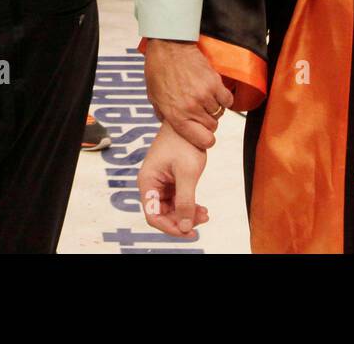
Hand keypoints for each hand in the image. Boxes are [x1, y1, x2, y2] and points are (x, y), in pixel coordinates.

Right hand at [137, 124, 208, 238]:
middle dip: (182, 220)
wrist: (190, 121)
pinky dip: (189, 205)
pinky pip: (177, 199)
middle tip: (203, 220)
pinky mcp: (170, 179)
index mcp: (148, 182)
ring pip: (171, 208)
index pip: (153, 216)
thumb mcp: (187, 174)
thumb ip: (185, 202)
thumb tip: (184, 227)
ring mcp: (161, 182)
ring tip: (205, 214)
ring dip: (187, 214)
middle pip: (162, 214)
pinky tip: (202, 208)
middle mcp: (151, 184)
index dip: (170, 228)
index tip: (189, 232)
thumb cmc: (184, 142)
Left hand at [144, 38, 232, 148]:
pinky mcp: (215, 82)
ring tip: (204, 97)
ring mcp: (205, 95)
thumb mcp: (154, 97)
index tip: (203, 134)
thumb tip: (172, 126)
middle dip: (207, 122)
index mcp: (176, 115)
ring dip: (214, 108)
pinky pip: (227, 100)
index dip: (205, 139)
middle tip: (200, 111)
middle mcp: (192, 108)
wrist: (168, 46)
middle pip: (212, 127)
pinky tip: (215, 93)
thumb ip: (163, 115)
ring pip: (219, 113)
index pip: (203, 141)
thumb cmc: (158, 70)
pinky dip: (223, 98)